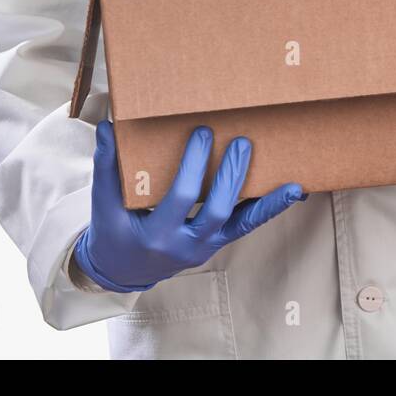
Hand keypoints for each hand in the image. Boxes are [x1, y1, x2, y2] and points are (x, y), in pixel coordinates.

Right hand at [73, 121, 302, 292]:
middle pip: (216, 210)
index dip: (193, 165)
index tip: (203, 132)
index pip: (181, 197)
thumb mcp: (104, 203)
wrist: (122, 269)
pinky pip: (246, 227)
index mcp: (156, 234)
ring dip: (266, 201)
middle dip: (231, 175)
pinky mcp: (217, 245)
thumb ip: (107, 166)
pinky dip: (269, 209)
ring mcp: (204, 248)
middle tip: (241, 141)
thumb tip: (109, 126)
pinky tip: (292, 192)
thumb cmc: (113, 230)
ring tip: (288, 180)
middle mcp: (184, 246)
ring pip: (240, 224)